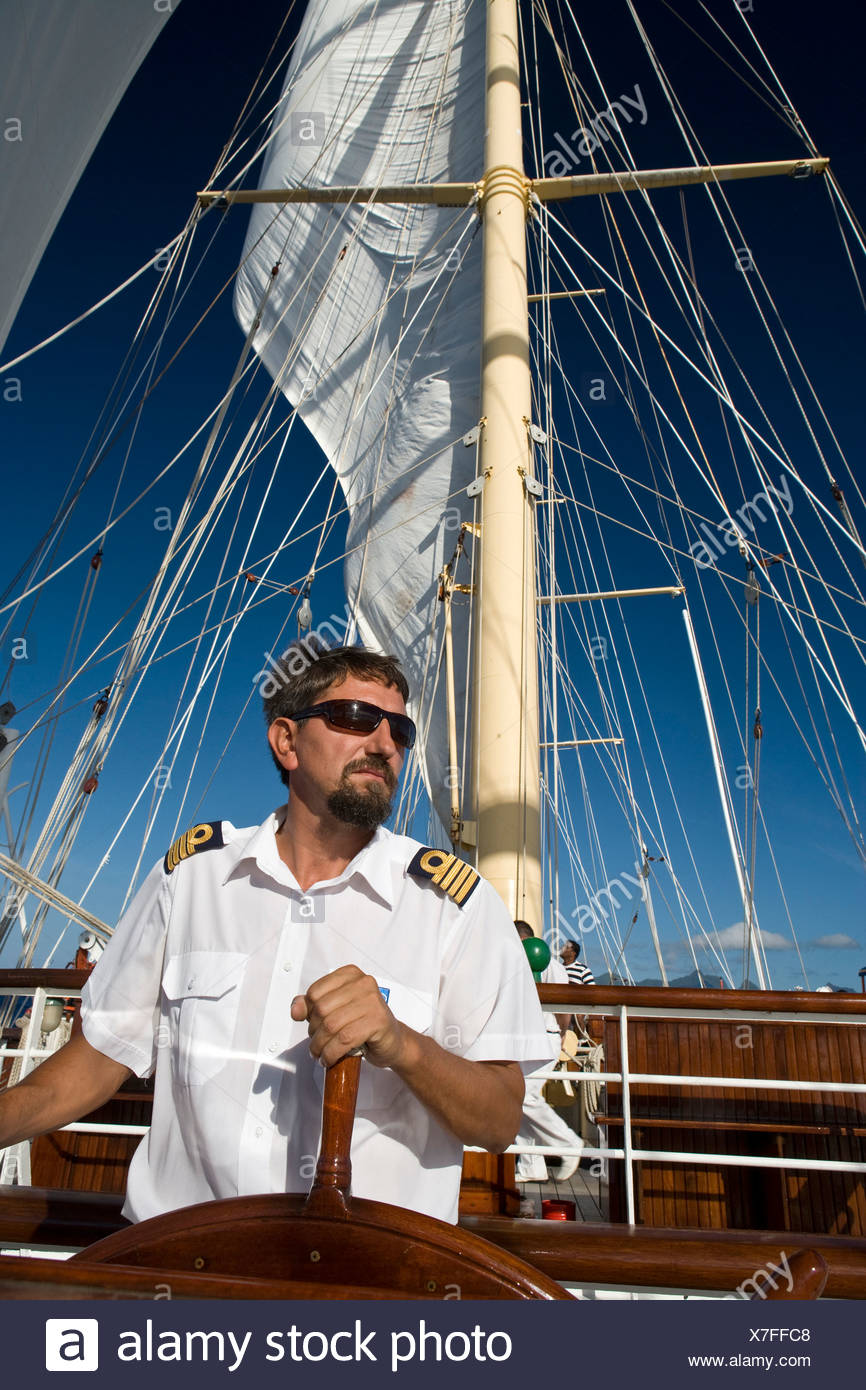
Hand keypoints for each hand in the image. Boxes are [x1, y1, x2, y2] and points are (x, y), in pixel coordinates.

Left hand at [291, 964, 406, 1069]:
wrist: (392, 1041)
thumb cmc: (363, 1024)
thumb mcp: (336, 1010)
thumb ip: (312, 1006)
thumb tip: (296, 1009)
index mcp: (350, 975)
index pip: (315, 991)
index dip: (308, 1012)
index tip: (312, 1025)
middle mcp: (363, 983)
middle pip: (322, 1009)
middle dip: (314, 1032)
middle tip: (316, 1044)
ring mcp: (372, 1001)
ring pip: (332, 1026)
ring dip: (320, 1046)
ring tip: (320, 1053)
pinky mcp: (378, 1021)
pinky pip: (344, 1039)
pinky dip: (331, 1053)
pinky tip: (330, 1058)